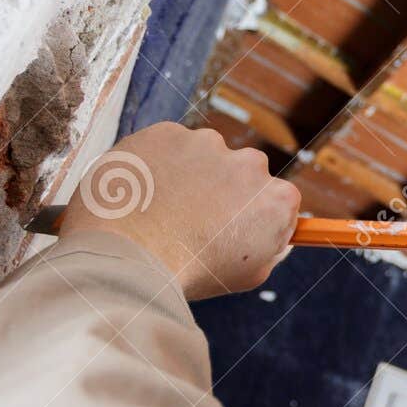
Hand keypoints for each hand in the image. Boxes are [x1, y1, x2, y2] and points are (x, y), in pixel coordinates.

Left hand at [59, 122, 300, 299]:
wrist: (130, 255)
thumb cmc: (189, 272)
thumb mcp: (248, 274)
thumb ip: (267, 246)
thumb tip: (268, 234)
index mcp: (277, 199)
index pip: (276, 199)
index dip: (253, 214)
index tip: (234, 227)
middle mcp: (250, 163)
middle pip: (241, 172)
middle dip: (222, 189)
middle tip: (194, 220)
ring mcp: (207, 144)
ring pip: (202, 155)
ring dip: (189, 174)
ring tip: (163, 210)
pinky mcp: (167, 132)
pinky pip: (166, 146)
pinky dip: (157, 164)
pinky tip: (144, 194)